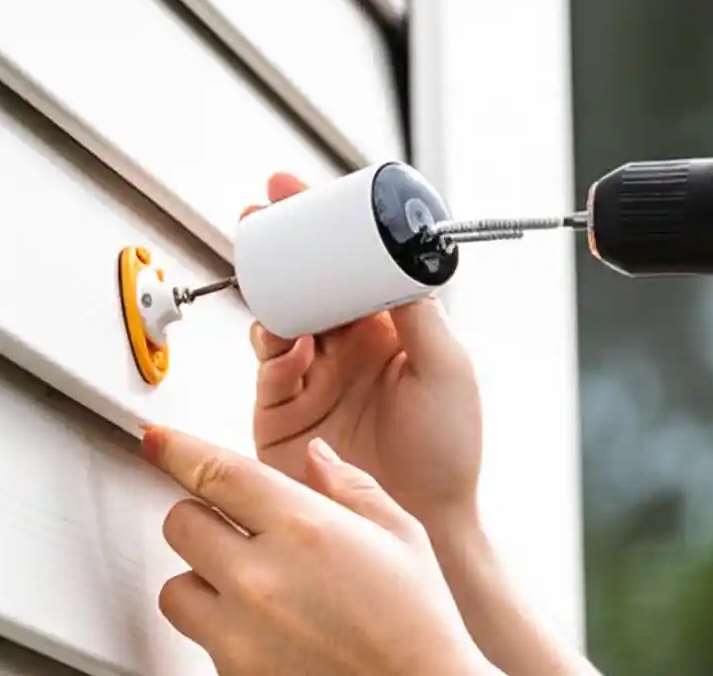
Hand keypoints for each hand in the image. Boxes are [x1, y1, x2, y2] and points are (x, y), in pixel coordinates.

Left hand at [144, 425, 499, 674]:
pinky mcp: (232, 675)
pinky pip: (199, 638)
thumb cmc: (421, 627)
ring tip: (249, 587)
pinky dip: (221, 627)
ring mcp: (239, 633)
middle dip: (204, 518)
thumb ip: (352, 487)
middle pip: (180, 524)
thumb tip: (315, 454)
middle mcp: (262, 578)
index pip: (216, 473)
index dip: (177, 450)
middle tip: (238, 530)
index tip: (158, 441)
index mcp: (306, 529)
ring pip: (175, 587)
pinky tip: (268, 629)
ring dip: (202, 579)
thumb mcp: (403, 538)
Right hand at [240, 173, 481, 526]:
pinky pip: (268, 367)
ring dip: (270, 292)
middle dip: (280, 247)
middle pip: (304, 284)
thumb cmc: (448, 452)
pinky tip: (287, 342)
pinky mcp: (284, 410)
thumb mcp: (447, 370)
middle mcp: (346, 348)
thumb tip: (395, 262)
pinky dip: (272, 346)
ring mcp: (312, 376)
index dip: (326, 231)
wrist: (424, 516)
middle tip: (264, 216)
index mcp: (386, 329)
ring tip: (274, 279)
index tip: (306, 196)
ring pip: (278, 318)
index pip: (349, 267)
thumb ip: (419, 315)